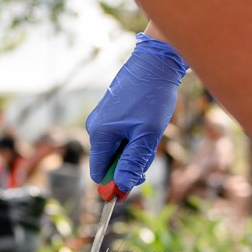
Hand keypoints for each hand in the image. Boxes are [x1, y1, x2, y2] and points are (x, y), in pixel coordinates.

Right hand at [85, 33, 188, 198]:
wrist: (156, 63)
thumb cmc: (152, 98)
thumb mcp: (146, 136)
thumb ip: (132, 163)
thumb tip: (121, 188)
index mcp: (99, 135)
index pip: (98, 173)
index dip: (115, 183)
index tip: (137, 183)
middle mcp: (95, 128)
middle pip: (108, 162)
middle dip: (128, 164)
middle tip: (149, 154)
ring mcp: (102, 119)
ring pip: (116, 149)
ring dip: (134, 150)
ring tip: (150, 133)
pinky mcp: (110, 112)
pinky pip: (119, 136)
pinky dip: (133, 138)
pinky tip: (146, 124)